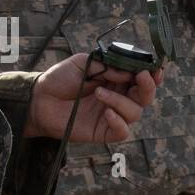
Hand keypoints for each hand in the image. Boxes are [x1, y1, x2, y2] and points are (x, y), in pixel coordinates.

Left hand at [26, 53, 162, 142]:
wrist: (39, 99)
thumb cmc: (60, 79)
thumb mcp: (82, 63)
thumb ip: (106, 65)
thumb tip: (128, 72)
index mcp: (115, 79)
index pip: (140, 78)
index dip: (151, 74)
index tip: (154, 69)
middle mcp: (118, 97)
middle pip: (145, 96)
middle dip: (147, 87)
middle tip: (140, 77)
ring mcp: (112, 115)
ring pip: (135, 112)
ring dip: (121, 101)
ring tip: (98, 92)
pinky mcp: (103, 131)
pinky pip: (123, 131)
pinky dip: (118, 121)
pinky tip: (106, 112)